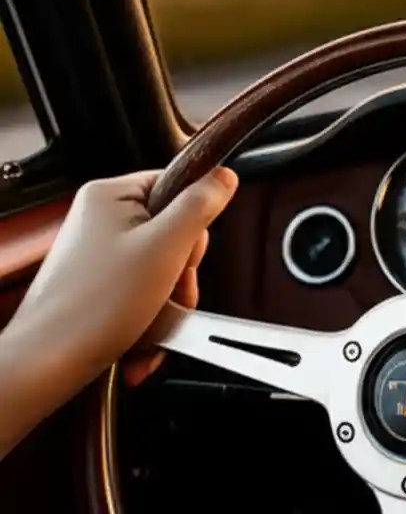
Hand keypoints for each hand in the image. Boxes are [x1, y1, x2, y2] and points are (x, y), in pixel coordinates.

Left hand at [0, 169, 236, 457]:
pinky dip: (151, 316)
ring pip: (162, 267)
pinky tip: (144, 335)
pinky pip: (143, 290)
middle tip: (171, 293)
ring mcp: (99, 251)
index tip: (185, 253)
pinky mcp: (100, 281)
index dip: (194, 224)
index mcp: (110, 195)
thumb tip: (223, 176)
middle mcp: (100, 219)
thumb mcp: (166, 248)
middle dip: (181, 275)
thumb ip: (199, 206)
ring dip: (169, 303)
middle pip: (174, 233)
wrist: (48, 362)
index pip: (179, 186)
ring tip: (155, 323)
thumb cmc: (95, 307)